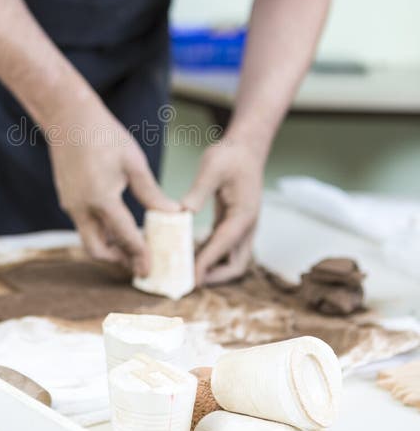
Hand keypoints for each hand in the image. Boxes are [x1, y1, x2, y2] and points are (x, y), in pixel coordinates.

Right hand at [47, 97, 178, 274]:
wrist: (69, 118)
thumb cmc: (105, 136)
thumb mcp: (134, 164)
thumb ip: (151, 194)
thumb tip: (173, 214)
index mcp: (101, 199)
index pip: (124, 237)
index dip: (139, 255)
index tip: (150, 270)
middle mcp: (81, 207)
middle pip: (97, 250)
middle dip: (118, 261)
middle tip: (139, 264)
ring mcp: (70, 204)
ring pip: (89, 238)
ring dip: (109, 247)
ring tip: (132, 248)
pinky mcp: (67, 198)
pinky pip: (84, 224)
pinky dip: (100, 232)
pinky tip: (117, 227)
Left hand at [182, 138, 263, 285]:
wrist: (245, 148)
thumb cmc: (230, 156)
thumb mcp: (212, 168)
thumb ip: (199, 191)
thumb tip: (183, 213)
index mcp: (244, 215)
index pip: (224, 246)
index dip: (207, 263)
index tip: (191, 277)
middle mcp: (247, 226)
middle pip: (236, 264)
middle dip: (215, 277)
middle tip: (189, 282)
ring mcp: (242, 227)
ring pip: (231, 260)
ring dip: (212, 270)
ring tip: (186, 273)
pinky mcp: (233, 224)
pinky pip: (224, 248)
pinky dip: (210, 256)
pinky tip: (190, 256)